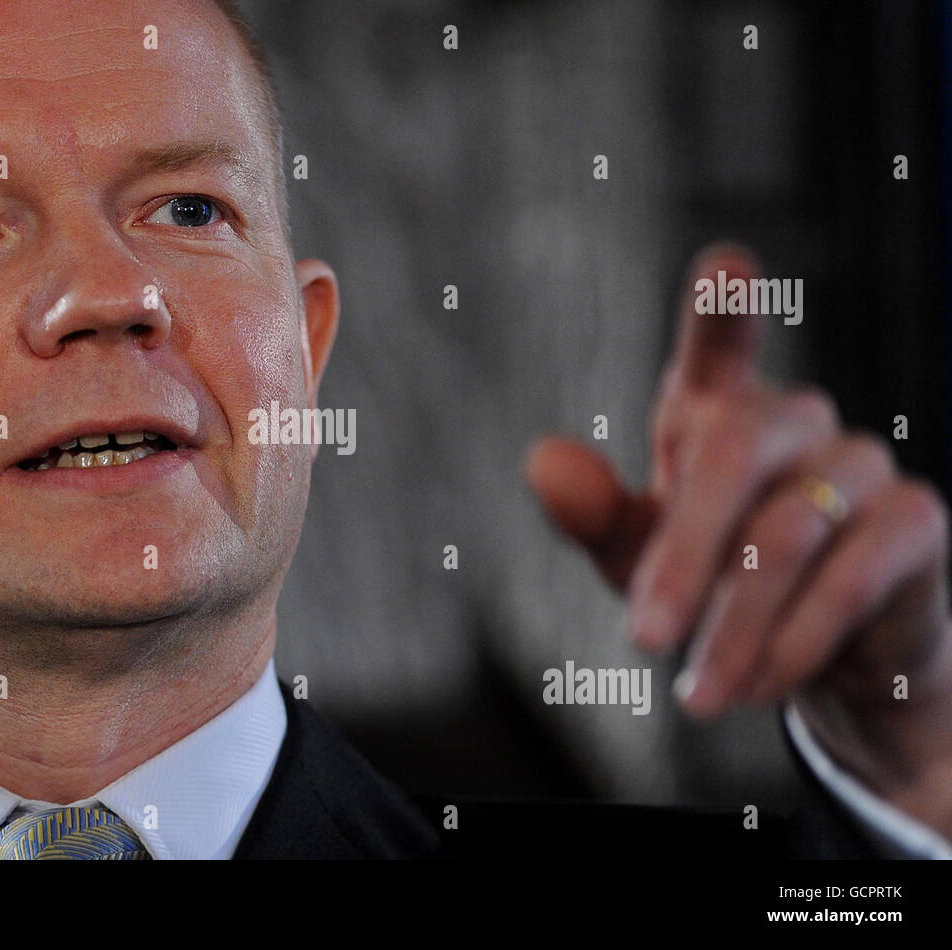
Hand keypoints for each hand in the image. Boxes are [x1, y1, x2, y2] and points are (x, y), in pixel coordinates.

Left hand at [526, 244, 951, 834]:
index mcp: (716, 413)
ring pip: (787, 532)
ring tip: (697, 695)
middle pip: (736, 448)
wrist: (821, 658)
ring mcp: (861, 464)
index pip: (719, 346)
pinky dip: (794, 640)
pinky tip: (760, 686)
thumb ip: (594, 512)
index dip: (722, 308)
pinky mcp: (916, 521)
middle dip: (683, 553)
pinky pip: (852, 577)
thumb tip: (542, 459)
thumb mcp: (640, 558)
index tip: (727, 265)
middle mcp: (793, 420)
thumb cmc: (712, 585)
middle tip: (642, 639)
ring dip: (733, 626)